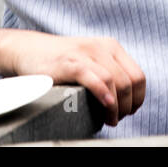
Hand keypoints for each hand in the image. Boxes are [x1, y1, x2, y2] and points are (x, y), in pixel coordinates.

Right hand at [1, 31, 145, 126]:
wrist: (29, 49)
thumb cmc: (61, 61)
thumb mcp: (91, 61)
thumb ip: (108, 74)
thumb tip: (126, 101)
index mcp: (111, 47)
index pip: (138, 76)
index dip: (138, 99)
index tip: (129, 112)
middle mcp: (101, 47)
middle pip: (129, 81)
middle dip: (127, 106)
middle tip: (116, 119)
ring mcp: (85, 53)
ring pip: (115, 81)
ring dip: (116, 106)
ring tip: (109, 119)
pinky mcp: (69, 63)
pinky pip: (94, 78)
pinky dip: (104, 94)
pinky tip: (106, 106)